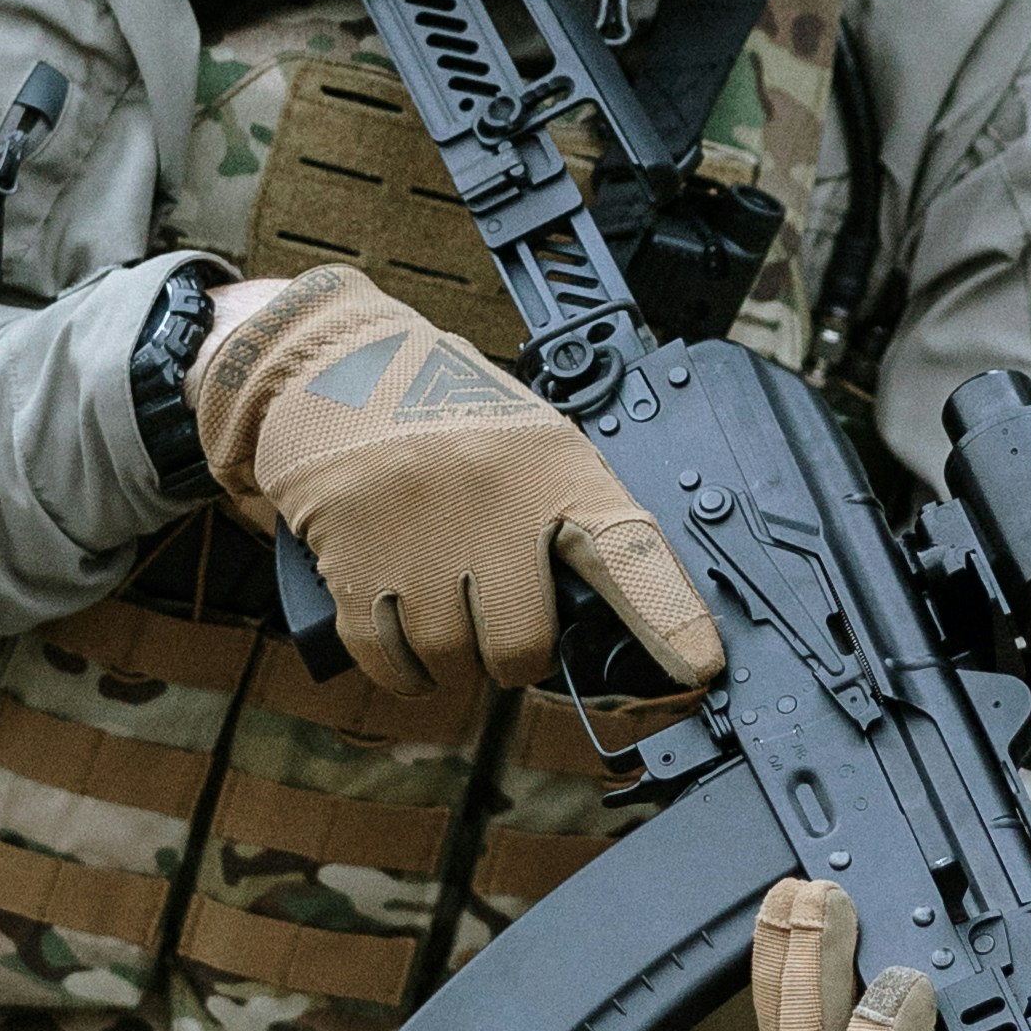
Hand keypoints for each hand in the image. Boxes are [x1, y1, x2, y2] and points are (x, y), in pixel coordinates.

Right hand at [189, 269, 726, 695]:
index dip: (668, 616)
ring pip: (450, 661)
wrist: (332, 362)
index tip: (698, 668)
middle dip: (511, 657)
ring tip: (439, 605)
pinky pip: (388, 660)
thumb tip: (606, 626)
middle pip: (522, 647)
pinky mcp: (353, 554)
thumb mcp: (528, 443)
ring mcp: (420, 530)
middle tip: (496, 623)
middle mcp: (494, 498)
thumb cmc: (446, 413)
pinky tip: (400, 627)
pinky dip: (399, 666)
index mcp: (555, 467)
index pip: (627, 550)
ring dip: (447, 658)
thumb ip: (566, 520)